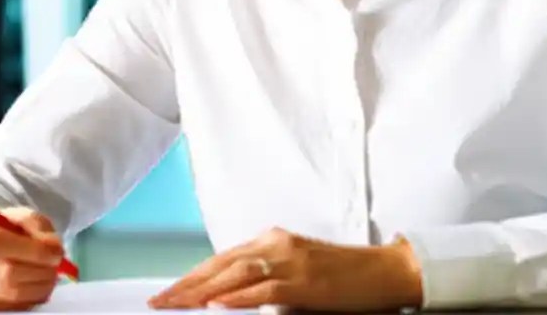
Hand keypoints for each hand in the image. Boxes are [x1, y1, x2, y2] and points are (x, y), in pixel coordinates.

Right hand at [0, 205, 65, 310]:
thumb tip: (53, 249)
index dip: (32, 251)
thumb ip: (35, 226)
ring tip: (50, 275)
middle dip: (39, 271)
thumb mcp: (15, 215)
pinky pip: (8, 307)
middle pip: (3, 273)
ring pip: (7, 295)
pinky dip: (29, 299)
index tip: (56, 252)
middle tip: (57, 266)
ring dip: (38, 287)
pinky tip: (36, 286)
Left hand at [147, 227, 422, 311]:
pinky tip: (219, 304)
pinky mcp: (306, 281)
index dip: (192, 275)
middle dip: (187, 284)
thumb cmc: (345, 275)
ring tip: (177, 303)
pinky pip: (265, 289)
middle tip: (159, 300)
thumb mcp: (298, 271)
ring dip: (202, 291)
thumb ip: (265, 279)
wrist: (387, 271)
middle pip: (220, 264)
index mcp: (272, 241)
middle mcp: (276, 244)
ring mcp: (291, 261)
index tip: (168, 291)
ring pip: (235, 274)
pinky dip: (239, 296)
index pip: (220, 259)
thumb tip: (229, 298)